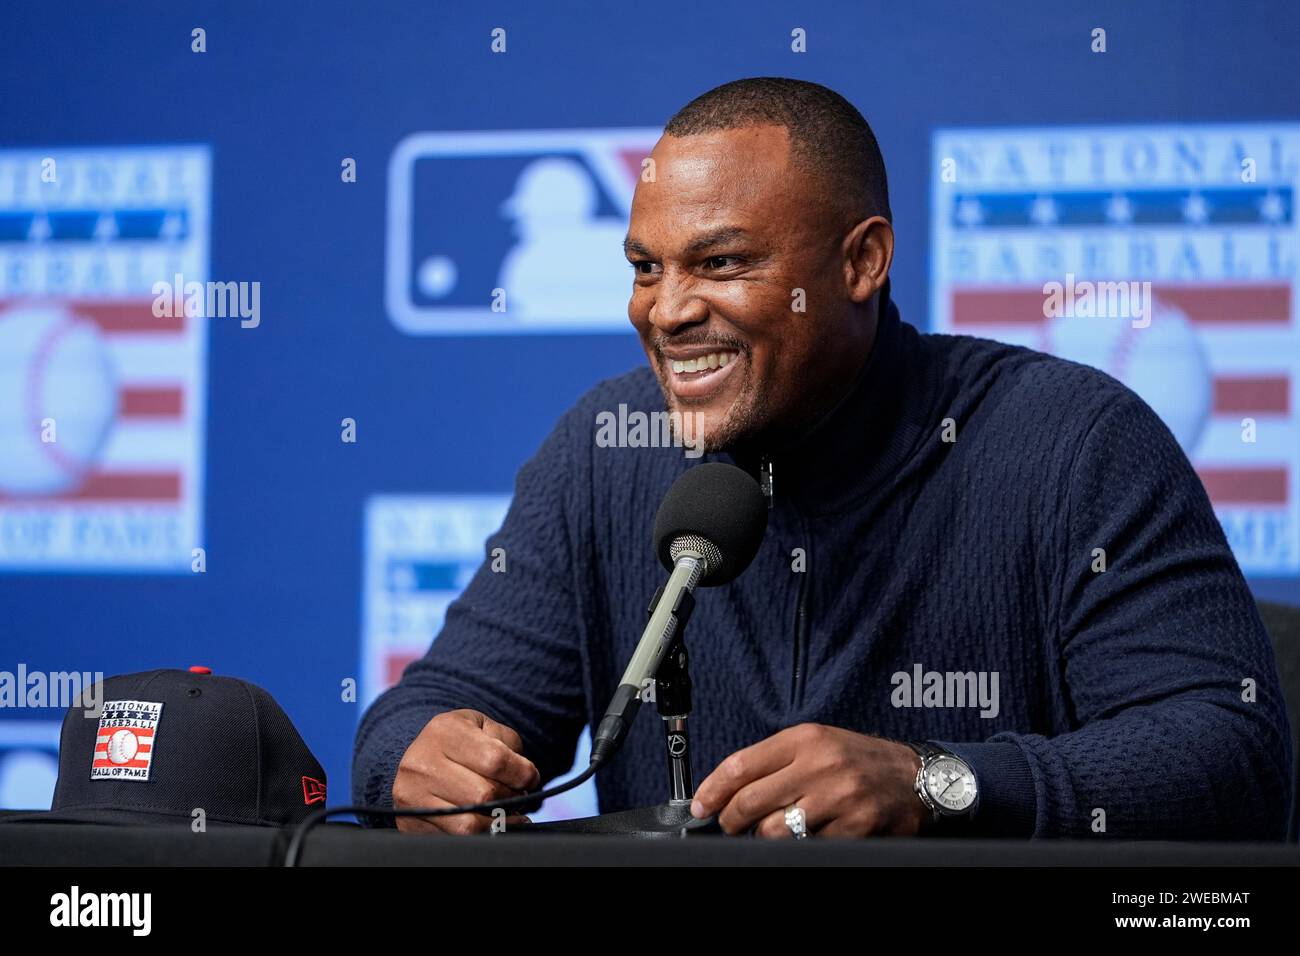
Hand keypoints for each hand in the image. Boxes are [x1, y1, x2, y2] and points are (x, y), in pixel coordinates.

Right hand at [392, 709, 541, 833]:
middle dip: (510, 797)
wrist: (419, 758)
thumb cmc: (459, 742)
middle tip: (516, 794)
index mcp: (444, 731)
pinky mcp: (410, 823)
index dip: (522, 774)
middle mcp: (422, 763)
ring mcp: (412, 795)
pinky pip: (457, 837)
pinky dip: (482, 832)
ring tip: (506, 809)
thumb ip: (507, 743)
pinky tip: (490, 822)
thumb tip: (526, 778)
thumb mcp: (483, 727)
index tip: (531, 778)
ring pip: (471, 821)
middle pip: (484, 794)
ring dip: (498, 819)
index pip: (496, 760)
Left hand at [690, 724, 926, 837]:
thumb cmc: (860, 760)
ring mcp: (838, 797)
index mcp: (805, 739)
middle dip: (731, 819)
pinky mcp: (855, 827)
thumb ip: (775, 761)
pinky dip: (798, 848)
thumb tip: (727, 788)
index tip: (701, 805)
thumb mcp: (817, 744)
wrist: (915, 776)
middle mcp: (820, 764)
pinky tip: (804, 838)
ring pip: (774, 830)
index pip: (742, 764)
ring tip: (769, 831)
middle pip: (751, 800)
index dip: (713, 789)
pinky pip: (808, 847)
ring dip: (763, 837)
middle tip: (729, 825)